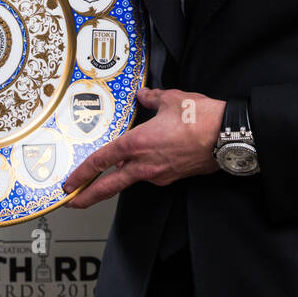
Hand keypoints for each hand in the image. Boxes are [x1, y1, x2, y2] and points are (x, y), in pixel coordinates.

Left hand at [62, 87, 223, 208]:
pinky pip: (151, 174)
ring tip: (107, 176)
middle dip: (88, 196)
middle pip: (109, 186)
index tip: (69, 182)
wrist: (228, 136)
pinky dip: (142, 170)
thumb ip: (151, 98)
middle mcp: (145, 164)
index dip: (81, 173)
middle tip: (72, 202)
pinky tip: (146, 160)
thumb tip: (142, 94)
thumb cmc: (200, 118)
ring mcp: (160, 174)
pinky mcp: (174, 177)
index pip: (101, 161)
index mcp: (137, 143)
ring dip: (117, 180)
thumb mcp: (171, 99)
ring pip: (131, 179)